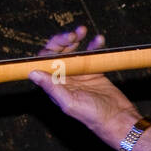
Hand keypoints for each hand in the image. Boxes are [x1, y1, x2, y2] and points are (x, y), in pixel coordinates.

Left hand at [28, 25, 138, 139]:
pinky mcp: (94, 73)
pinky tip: (99, 40)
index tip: (61, 41)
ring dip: (77, 39)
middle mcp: (65, 79)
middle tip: (74, 34)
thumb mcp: (70, 102)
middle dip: (64, 40)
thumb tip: (32, 72)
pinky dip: (94, 46)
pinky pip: (92, 55)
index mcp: (55, 86)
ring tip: (83, 31)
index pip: (45, 62)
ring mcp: (80, 75)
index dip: (51, 48)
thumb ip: (51, 87)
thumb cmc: (94, 117)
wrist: (118, 119)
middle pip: (59, 53)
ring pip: (74, 51)